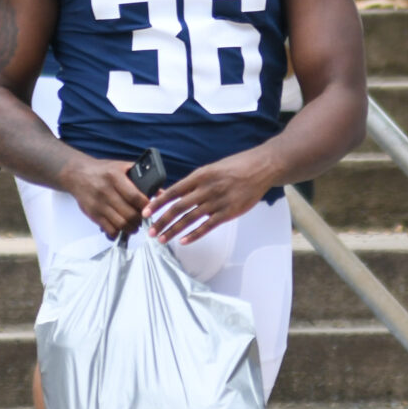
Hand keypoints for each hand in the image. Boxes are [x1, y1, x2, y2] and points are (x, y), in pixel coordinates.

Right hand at [61, 153, 149, 239]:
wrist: (77, 174)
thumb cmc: (102, 171)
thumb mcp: (121, 167)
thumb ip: (141, 177)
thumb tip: (160, 192)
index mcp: (115, 177)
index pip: (134, 196)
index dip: (145, 206)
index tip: (150, 210)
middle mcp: (105, 190)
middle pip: (128, 213)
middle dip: (139, 220)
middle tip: (143, 220)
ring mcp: (98, 204)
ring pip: (120, 223)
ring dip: (131, 228)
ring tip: (134, 226)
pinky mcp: (92, 213)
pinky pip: (109, 228)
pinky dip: (118, 232)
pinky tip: (121, 228)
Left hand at [145, 151, 278, 244]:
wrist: (261, 168)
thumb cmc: (236, 167)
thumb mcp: (211, 169)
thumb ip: (195, 182)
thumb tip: (175, 194)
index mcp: (200, 175)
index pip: (173, 191)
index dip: (158, 203)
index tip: (146, 211)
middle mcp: (206, 189)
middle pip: (178, 208)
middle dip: (162, 221)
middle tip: (151, 231)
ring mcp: (218, 202)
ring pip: (190, 219)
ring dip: (174, 230)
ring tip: (162, 239)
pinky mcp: (228, 213)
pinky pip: (207, 226)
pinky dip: (194, 235)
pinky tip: (184, 241)